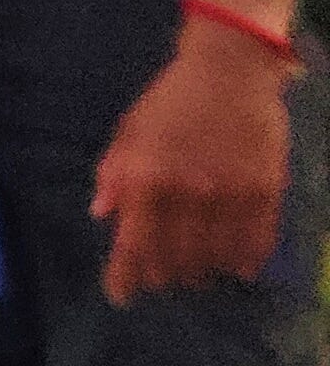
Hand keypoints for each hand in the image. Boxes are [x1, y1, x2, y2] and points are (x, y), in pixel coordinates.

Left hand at [91, 17, 296, 303]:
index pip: (134, 245)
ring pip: (216, 257)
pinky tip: (236, 267)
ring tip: (195, 274)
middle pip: (176, 259)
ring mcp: (231, 195)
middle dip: (164, 276)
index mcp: (147, 177)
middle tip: (161, 279)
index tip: (120, 296)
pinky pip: (256, 242)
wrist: (229, 70)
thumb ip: (114, 173)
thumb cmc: (170, 99)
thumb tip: (100, 213)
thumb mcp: (130, 131)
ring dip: (203, 272)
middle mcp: (188, 193)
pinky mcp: (266, 191)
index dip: (125, 277)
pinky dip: (244, 261)